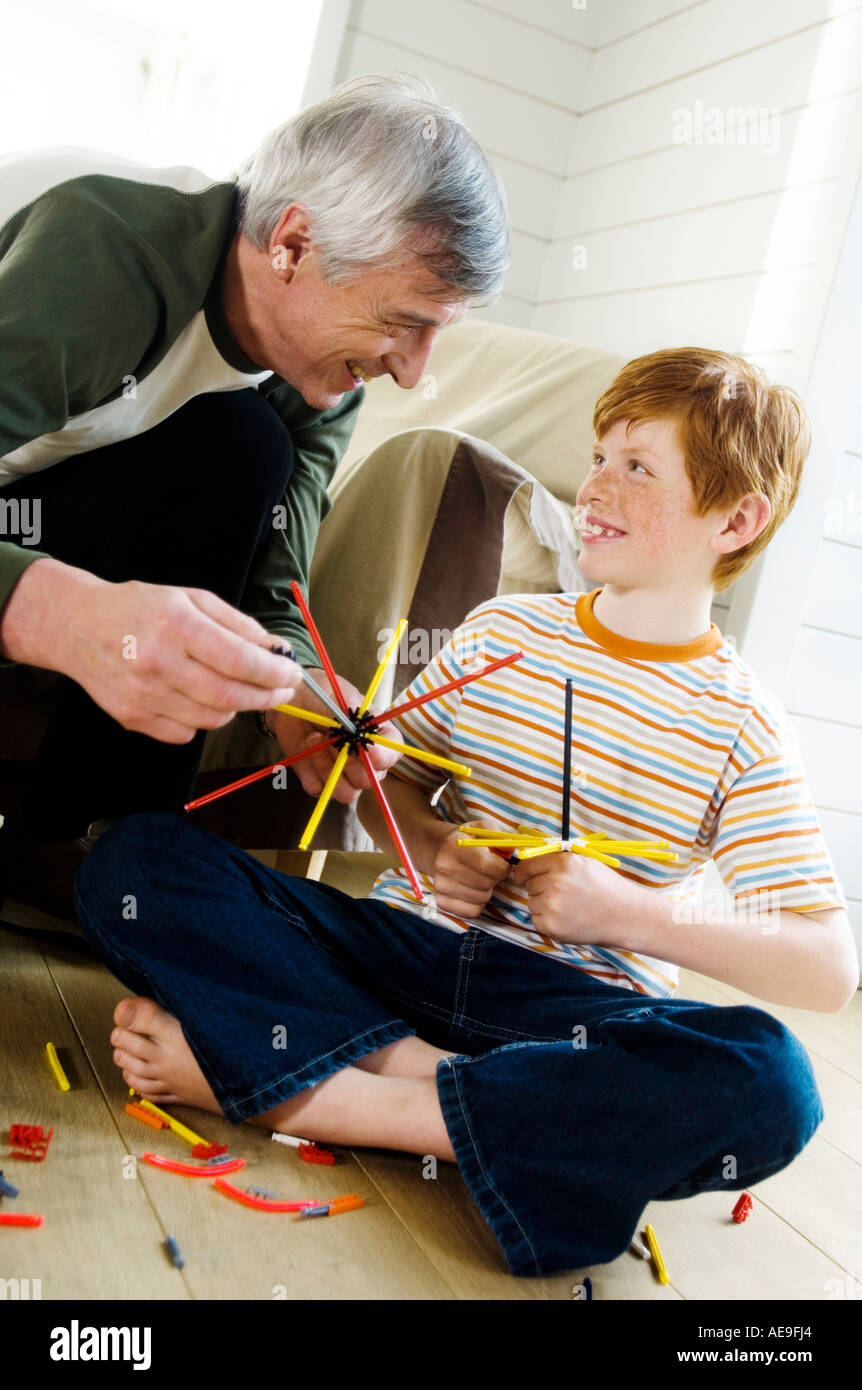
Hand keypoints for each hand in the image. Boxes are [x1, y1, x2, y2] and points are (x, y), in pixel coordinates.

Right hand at [0, 559, 302, 743]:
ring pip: (212, 720)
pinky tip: (198, 698)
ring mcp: (143, 695)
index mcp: (176, 625)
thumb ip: (238, 625)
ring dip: (236, 708)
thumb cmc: (140, 609)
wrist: (78, 627)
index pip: (240, 661)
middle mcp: (158, 663)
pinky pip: (185, 734)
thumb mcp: (192, 599)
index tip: (292, 674)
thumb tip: (276, 651)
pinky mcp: (132, 718)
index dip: (275, 673)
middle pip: (230, 697)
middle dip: (267, 696)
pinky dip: (203, 720)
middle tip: (281, 689)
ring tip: (237, 688)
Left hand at [270, 670, 400, 804]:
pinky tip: (306, 749)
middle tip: (331, 739)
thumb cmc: (324, 695)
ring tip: (314, 741)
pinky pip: (319, 790)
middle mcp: (365, 761)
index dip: (381, 756)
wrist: (295, 700)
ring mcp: (344, 774)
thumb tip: (359, 732)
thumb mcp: (341, 697)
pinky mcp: (320, 780)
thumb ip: (353, 714)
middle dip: (347, 762)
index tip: (363, 747)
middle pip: (368, 780)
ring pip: (346, 794)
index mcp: (378, 738)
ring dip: (327, 769)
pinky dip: (309, 771)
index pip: (392, 755)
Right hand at [432, 819, 511, 917]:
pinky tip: (474, 890)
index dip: (503, 866)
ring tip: (480, 878)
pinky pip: (472, 911)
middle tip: (491, 870)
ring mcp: (441, 887)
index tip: (503, 863)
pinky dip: (478, 903)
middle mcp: (444, 867)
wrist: (437, 850)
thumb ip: (498, 836)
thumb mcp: (480, 829)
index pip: (487, 865)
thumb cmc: (465, 840)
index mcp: (454, 846)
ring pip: (481, 898)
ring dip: (487, 890)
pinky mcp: (441, 902)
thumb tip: (511, 849)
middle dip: (496, 877)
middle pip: (486, 883)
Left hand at [511, 850, 640, 945]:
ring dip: (544, 905)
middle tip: (563, 894)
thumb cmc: (605, 887)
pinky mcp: (551, 926)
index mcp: (563, 863)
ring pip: (532, 903)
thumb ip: (557, 859)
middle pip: (529, 884)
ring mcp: (552, 906)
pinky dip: (547, 921)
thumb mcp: (584, 862)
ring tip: (569, 907)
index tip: (525, 876)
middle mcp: (555, 882)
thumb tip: (528, 857)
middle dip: (540, 888)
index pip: (526, 865)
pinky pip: (536, 920)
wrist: (625, 915)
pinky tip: (567, 919)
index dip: (525, 872)